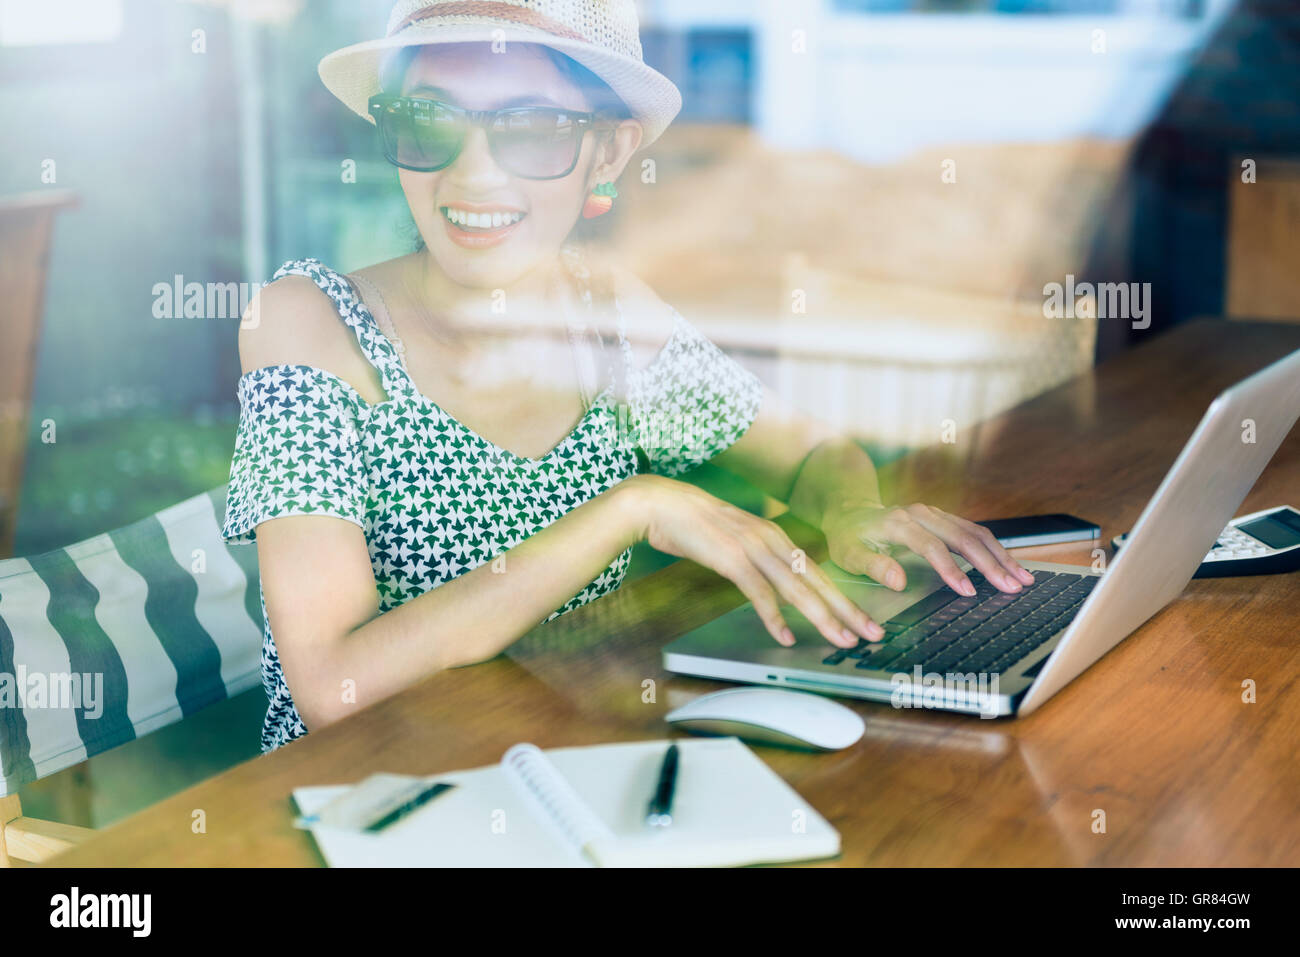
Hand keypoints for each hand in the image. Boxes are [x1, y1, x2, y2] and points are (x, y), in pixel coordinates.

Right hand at [617, 474, 883, 648]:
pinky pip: (758, 592)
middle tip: (872, 633)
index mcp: (774, 536)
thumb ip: (754, 559)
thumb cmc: (692, 525)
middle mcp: (771, 540)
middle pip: (817, 581)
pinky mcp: (731, 558)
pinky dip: (773, 615)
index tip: (862, 620)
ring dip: (822, 616)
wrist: (660, 504)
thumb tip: (767, 583)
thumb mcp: (733, 540)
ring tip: (842, 639)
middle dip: (848, 610)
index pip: (817, 573)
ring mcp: (753, 548)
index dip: (842, 598)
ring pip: (796, 588)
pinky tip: (785, 636)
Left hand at [822, 502, 1035, 596]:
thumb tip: (898, 581)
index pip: (932, 547)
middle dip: (991, 564)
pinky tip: (1010, 565)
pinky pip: (975, 532)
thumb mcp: (849, 554)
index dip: (951, 570)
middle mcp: (922, 513)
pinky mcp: (945, 519)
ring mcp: (936, 514)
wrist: (851, 511)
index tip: (969, 592)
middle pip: (963, 538)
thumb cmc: (849, 538)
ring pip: (976, 532)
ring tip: (1023, 578)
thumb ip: (872, 566)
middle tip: (1012, 587)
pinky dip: (996, 549)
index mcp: (898, 523)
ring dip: (1001, 556)